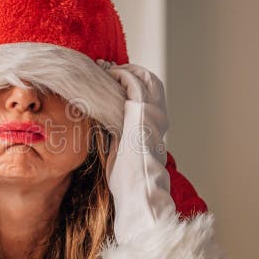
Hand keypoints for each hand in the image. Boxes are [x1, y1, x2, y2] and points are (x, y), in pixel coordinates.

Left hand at [96, 61, 177, 242]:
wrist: (137, 190)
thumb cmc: (127, 179)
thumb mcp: (121, 149)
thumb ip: (116, 132)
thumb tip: (100, 121)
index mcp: (154, 125)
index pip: (146, 92)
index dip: (128, 81)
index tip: (108, 76)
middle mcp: (158, 116)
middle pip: (148, 80)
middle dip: (127, 70)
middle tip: (105, 68)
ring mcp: (153, 113)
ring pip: (142, 77)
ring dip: (122, 69)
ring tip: (103, 68)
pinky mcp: (142, 111)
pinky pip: (132, 82)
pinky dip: (119, 73)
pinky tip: (106, 74)